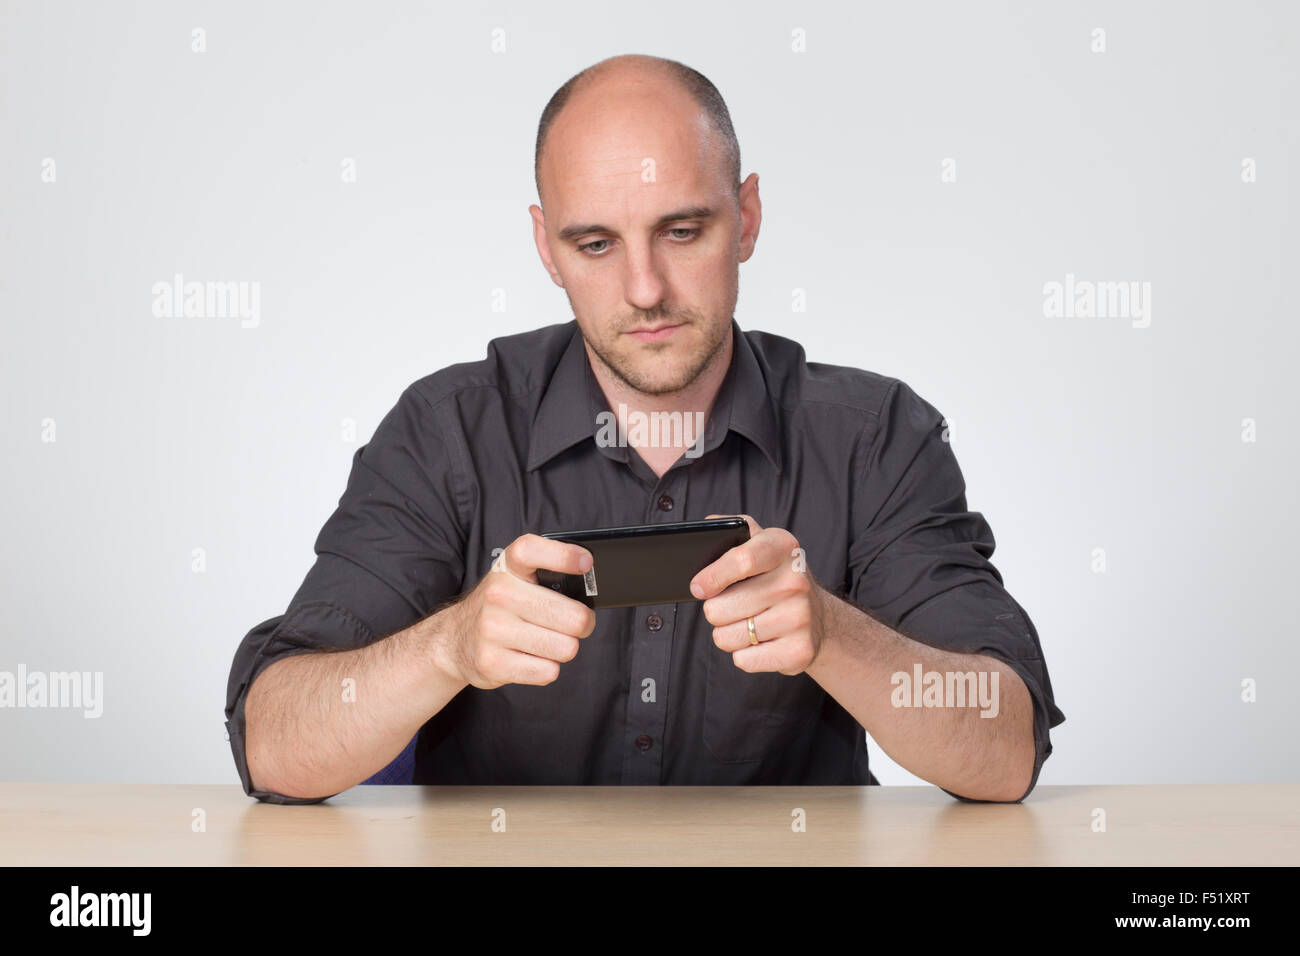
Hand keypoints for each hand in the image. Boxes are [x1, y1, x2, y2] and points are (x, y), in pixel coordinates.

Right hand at [433, 534, 596, 688]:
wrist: (454, 640)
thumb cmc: (499, 607)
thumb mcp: (515, 580)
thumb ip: (548, 575)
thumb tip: (590, 584)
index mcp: (507, 568)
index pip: (531, 550)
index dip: (563, 555)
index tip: (585, 563)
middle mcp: (497, 594)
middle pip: (574, 617)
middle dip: (583, 624)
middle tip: (573, 624)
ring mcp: (493, 630)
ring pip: (566, 648)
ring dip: (564, 648)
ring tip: (546, 641)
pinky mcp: (493, 663)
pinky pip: (548, 672)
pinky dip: (546, 668)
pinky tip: (530, 657)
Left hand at [689, 514, 827, 675]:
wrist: (818, 617)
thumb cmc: (776, 577)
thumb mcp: (760, 544)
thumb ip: (732, 530)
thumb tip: (705, 527)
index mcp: (783, 547)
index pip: (741, 560)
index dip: (712, 577)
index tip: (697, 587)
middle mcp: (796, 581)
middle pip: (721, 608)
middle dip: (715, 610)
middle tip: (731, 605)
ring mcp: (800, 618)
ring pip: (727, 637)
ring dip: (728, 633)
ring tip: (747, 622)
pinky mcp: (800, 651)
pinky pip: (743, 660)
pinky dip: (744, 655)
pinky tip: (760, 640)